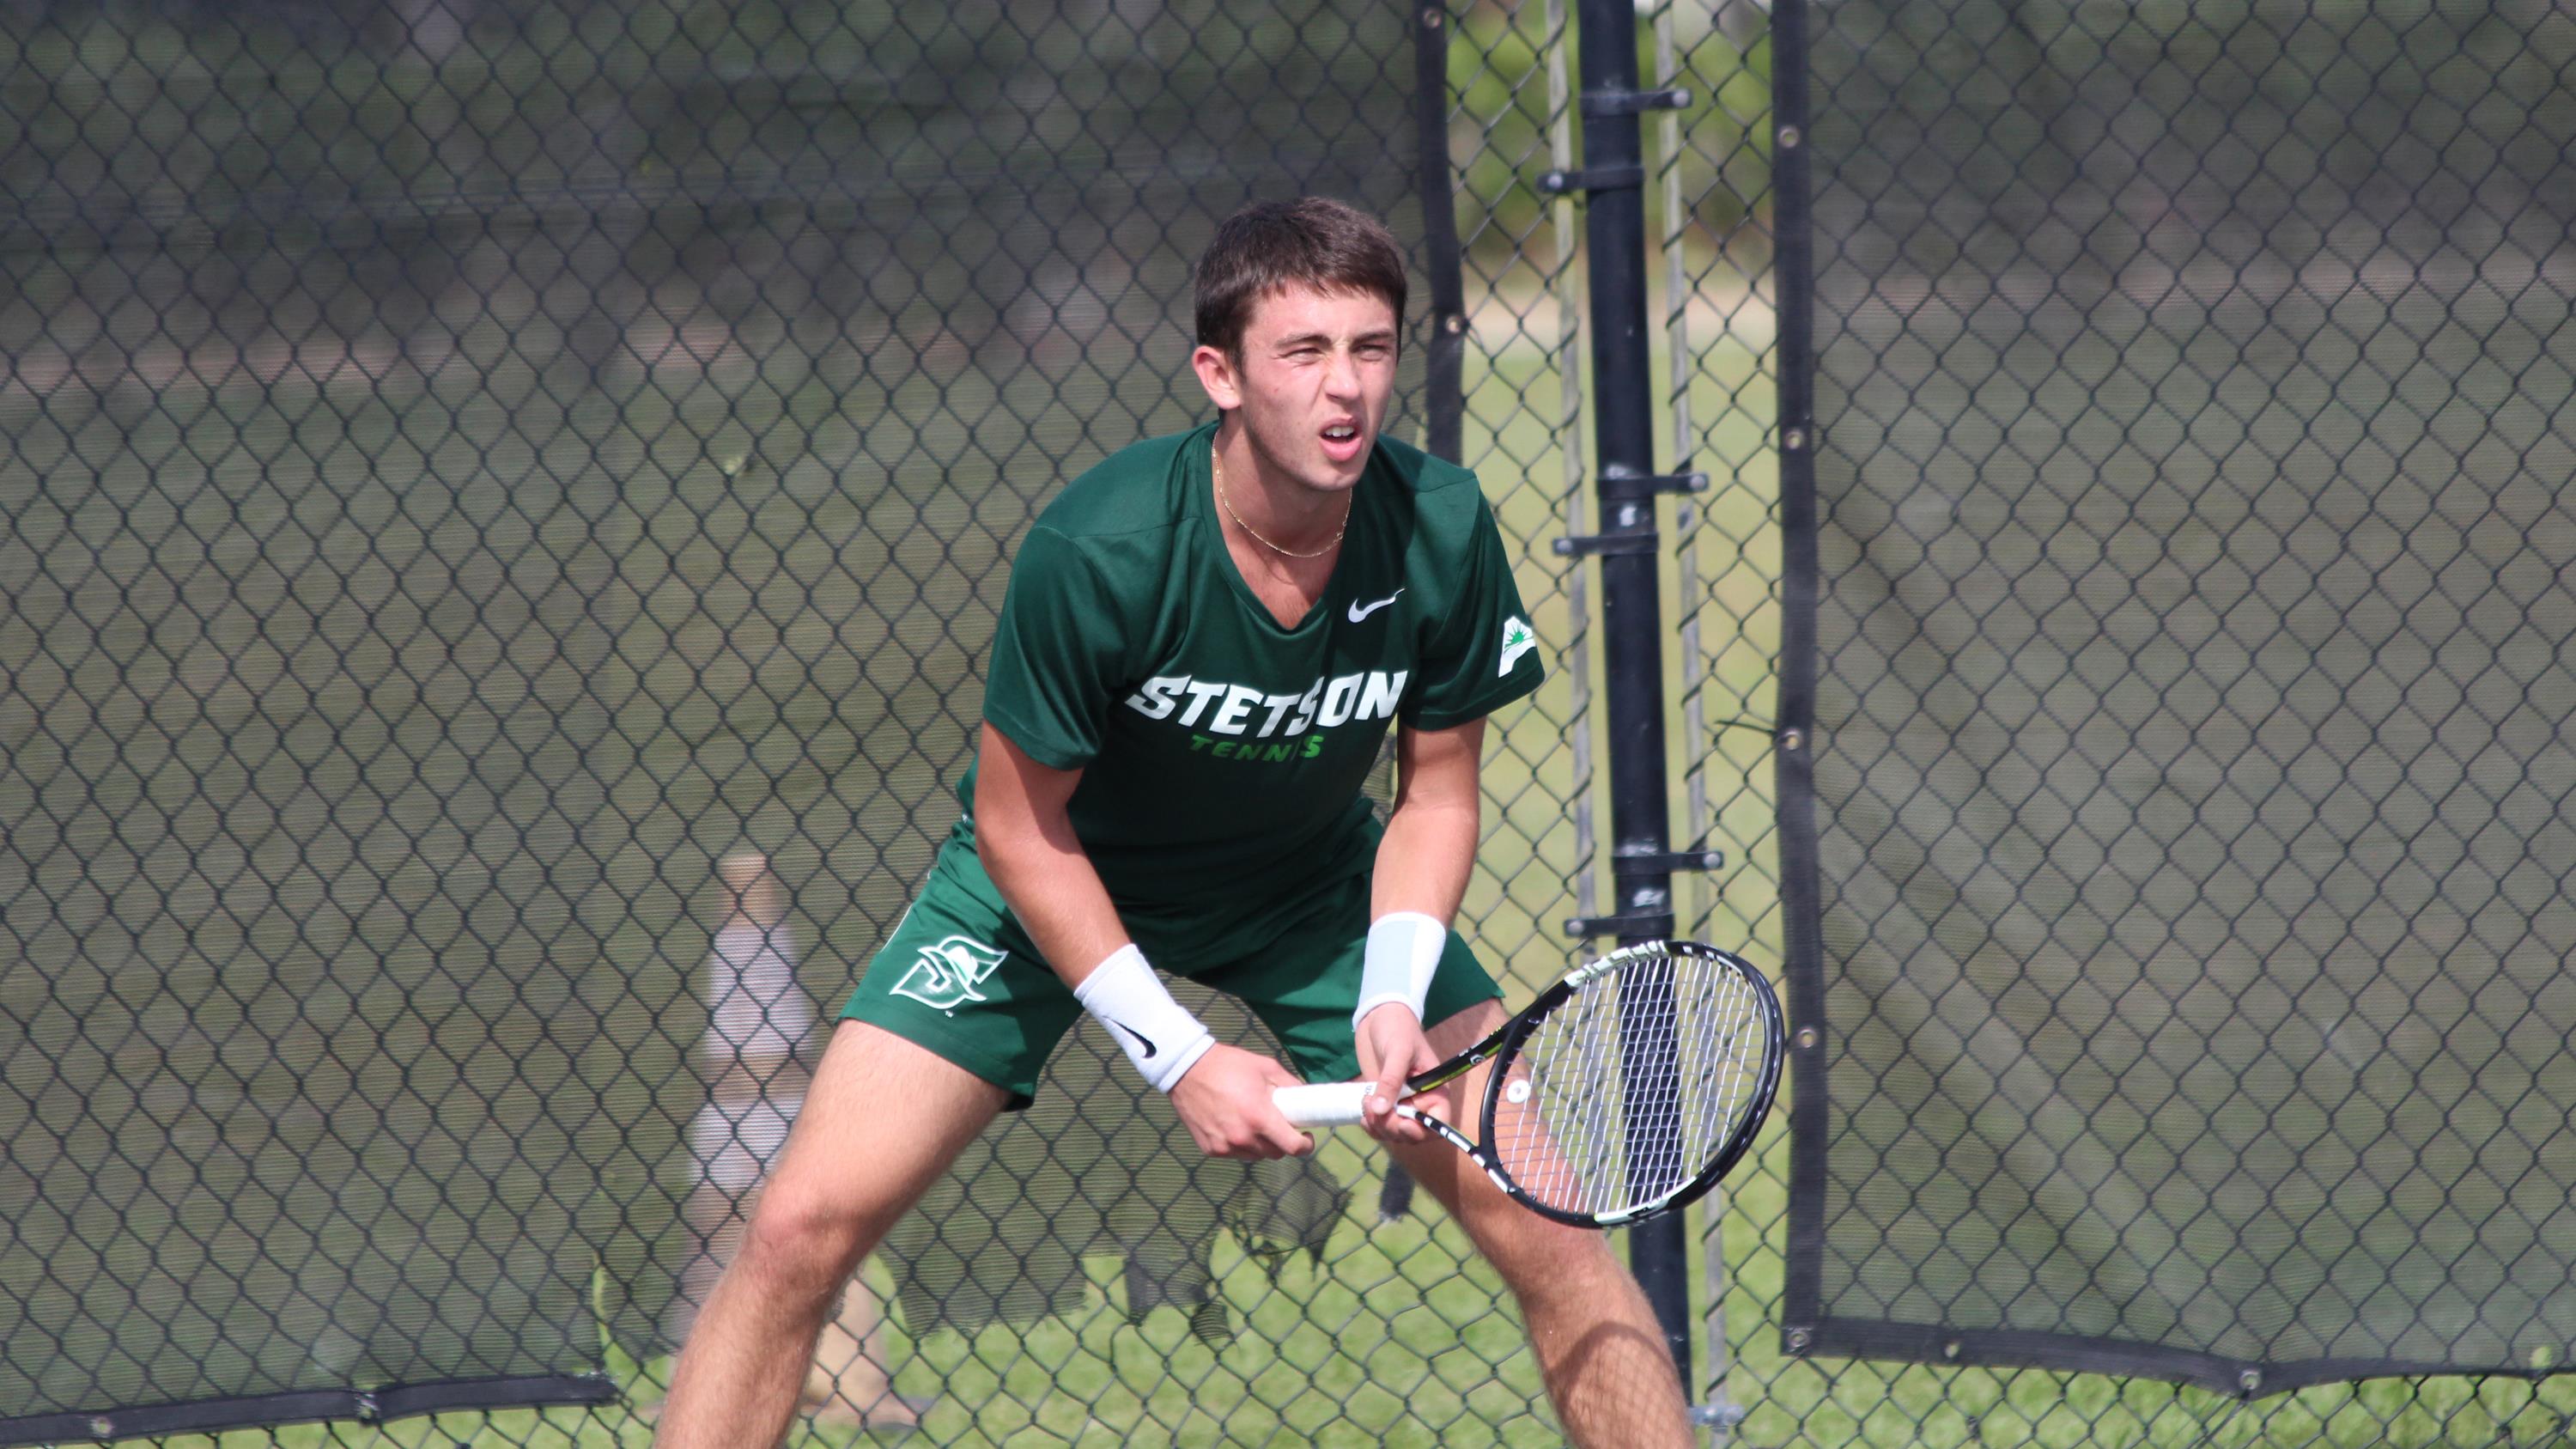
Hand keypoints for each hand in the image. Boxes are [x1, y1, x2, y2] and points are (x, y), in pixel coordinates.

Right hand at [1167, 1042, 1312, 1158]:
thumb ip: (1290, 1085)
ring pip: (1256, 1156)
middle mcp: (1242, 1137)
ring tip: (1253, 1123)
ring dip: (1261, 1145)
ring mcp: (1225, 1146)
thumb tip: (1306, 1098)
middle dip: (1282, 1142)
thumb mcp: (1266, 1067)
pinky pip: (1236, 1153)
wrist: (1186, 1069)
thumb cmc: (1229, 1065)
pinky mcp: (1211, 1150)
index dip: (1305, 1145)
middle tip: (1278, 1124)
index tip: (1305, 1136)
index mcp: (1259, 1117)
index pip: (1293, 1147)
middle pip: (1275, 1154)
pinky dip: (1241, 1145)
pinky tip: (1234, 1125)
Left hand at [1354, 1004, 1441, 1144]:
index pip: (1437, 1122)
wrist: (1379, 1016)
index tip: (1401, 1122)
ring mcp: (1400, 1104)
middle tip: (1374, 1111)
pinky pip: (1380, 1124)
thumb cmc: (1398, 1028)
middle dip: (1392, 1127)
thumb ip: (1391, 1080)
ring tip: (1365, 1104)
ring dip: (1378, 1126)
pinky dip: (1370, 1123)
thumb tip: (1382, 1110)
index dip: (1422, 1130)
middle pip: (1412, 1133)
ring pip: (1394, 1132)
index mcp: (1434, 1091)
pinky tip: (1362, 1110)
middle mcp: (1419, 1102)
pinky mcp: (1383, 1102)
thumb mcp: (1398, 1052)